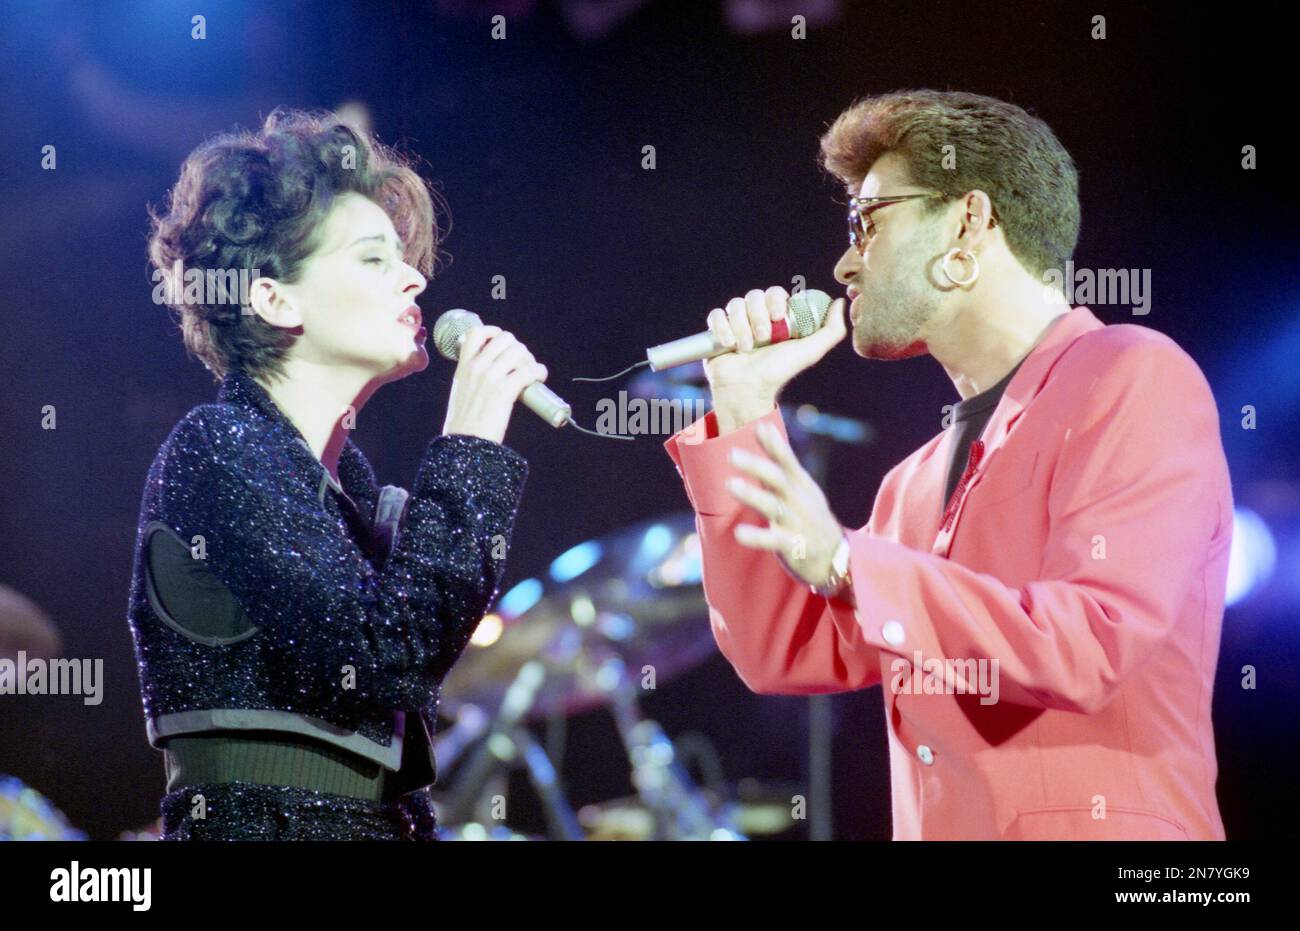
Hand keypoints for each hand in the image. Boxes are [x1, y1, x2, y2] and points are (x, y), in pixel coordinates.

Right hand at [442, 326, 547, 444]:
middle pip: (505, 339)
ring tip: (532, 372)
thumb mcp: (461, 392)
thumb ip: (472, 379)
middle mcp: (476, 367)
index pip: (477, 333)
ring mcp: (490, 377)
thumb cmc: (464, 424)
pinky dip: (539, 371)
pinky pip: (529, 370)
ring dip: (530, 359)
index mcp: (463, 367)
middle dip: (518, 348)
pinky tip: (540, 377)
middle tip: (522, 364)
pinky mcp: (504, 390)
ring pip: (519, 351)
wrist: (464, 444)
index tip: (504, 344)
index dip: (494, 333)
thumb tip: (494, 375)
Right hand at [704, 286, 846, 433]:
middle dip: (758, 316)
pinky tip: (730, 345)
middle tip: (763, 338)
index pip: (774, 293)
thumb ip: (831, 330)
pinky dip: (722, 328)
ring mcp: (735, 323)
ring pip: (735, 305)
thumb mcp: (811, 351)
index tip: (778, 317)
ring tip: (746, 347)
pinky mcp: (716, 331)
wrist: (750, 389)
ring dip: (741, 326)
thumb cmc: (780, 371)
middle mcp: (755, 317)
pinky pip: (716, 315)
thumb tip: (839, 303)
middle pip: (753, 296)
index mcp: (776, 317)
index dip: (775, 300)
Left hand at [726, 419, 844, 587]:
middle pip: (778, 480)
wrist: (836, 557)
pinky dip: (757, 537)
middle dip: (757, 466)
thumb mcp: (800, 485)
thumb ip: (780, 459)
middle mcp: (798, 500)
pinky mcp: (794, 546)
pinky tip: (739, 533)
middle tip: (732, 455)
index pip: (787, 461)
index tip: (758, 426)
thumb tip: (762, 426)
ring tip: (732, 484)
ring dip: (753, 495)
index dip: (774, 444)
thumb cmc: (810, 515)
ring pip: (774, 506)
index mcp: (799, 485)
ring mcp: (796, 522)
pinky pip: (774, 541)